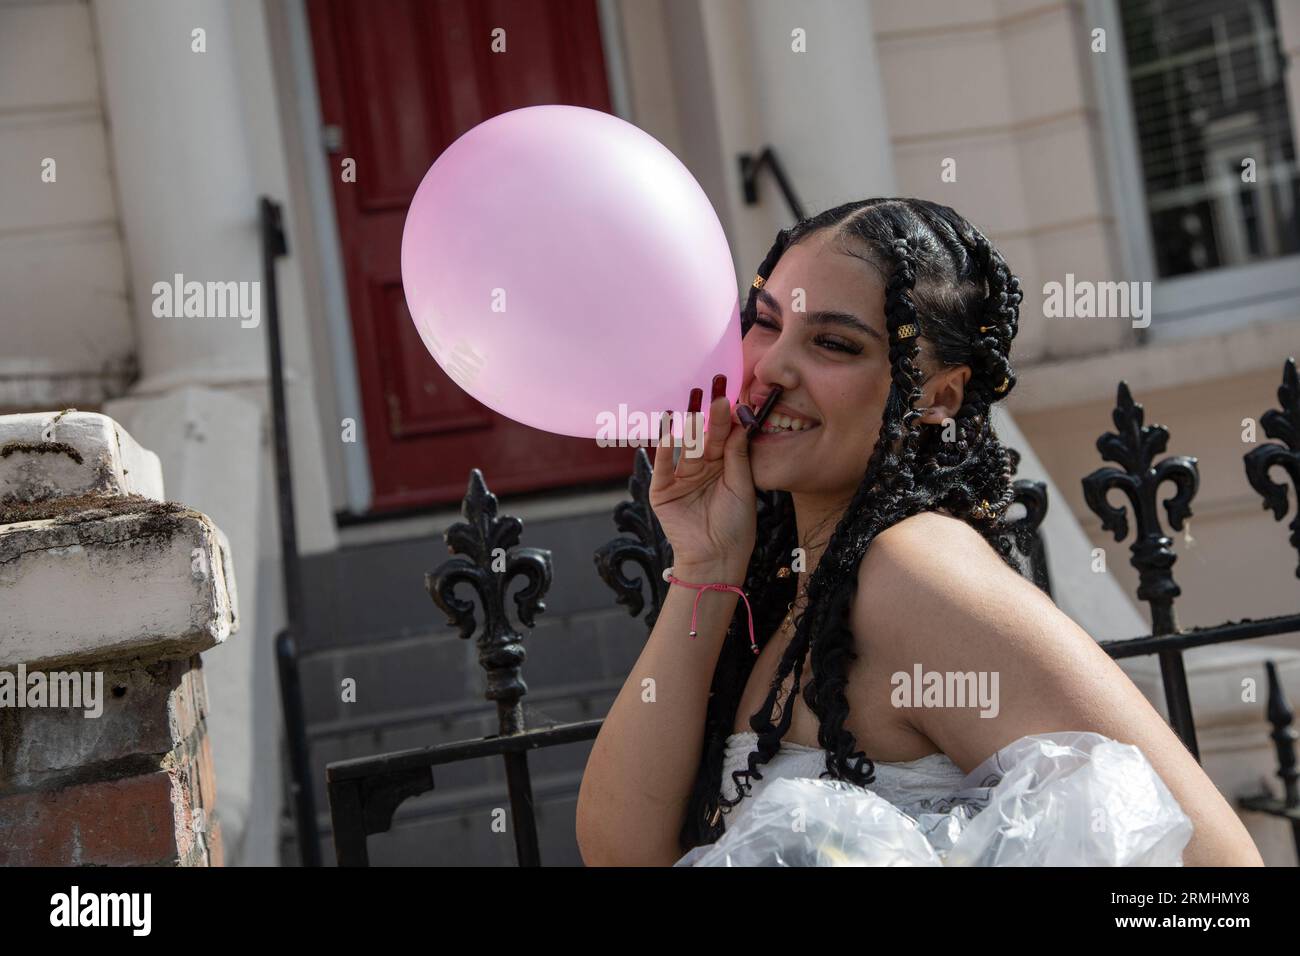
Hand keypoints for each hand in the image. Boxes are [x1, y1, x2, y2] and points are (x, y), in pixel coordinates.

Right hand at [649, 374, 755, 585]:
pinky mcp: (662, 491)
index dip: (727, 417)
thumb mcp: (742, 487)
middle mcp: (700, 468)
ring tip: (694, 406)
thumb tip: (740, 422)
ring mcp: (679, 479)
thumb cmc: (735, 527)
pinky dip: (663, 450)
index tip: (731, 394)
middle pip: (705, 438)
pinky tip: (667, 430)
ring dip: (689, 428)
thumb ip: (737, 456)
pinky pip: (663, 467)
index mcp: (722, 467)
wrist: (717, 560)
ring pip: (686, 448)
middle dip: (709, 415)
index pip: (724, 437)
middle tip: (713, 391)